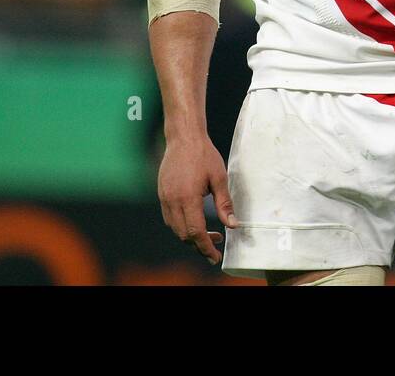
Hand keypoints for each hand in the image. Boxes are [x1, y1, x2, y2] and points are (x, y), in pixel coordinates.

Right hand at [157, 135, 237, 265]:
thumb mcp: (219, 178)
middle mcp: (173, 200)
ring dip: (190, 236)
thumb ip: (225, 203)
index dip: (206, 247)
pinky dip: (181, 225)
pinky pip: (169, 218)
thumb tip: (233, 225)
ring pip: (175, 228)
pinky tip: (194, 221)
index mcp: (188, 198)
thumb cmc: (203, 155)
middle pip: (183, 235)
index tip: (215, 257)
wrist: (183, 137)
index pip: (196, 232)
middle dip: (199, 245)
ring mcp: (164, 197)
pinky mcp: (161, 193)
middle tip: (216, 246)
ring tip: (208, 234)